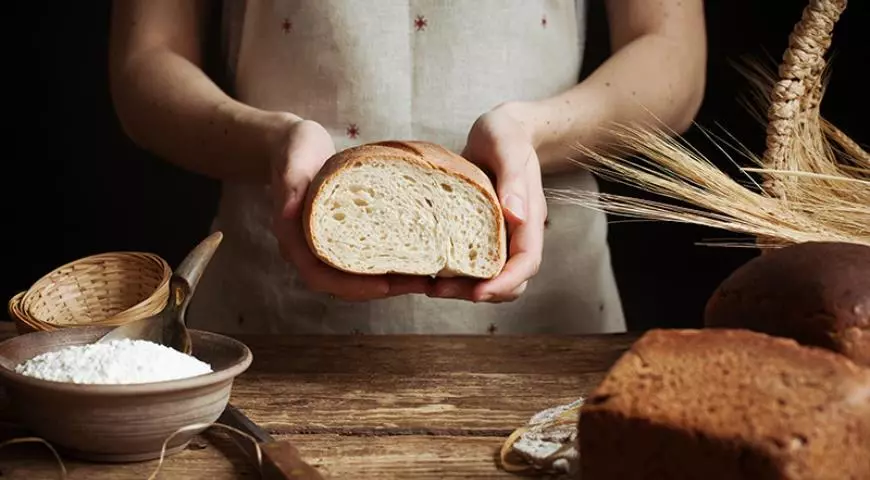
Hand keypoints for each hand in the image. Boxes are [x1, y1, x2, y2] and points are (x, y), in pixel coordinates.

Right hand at [270, 119, 429, 300]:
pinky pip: (365, 260)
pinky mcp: (344, 238)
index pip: (319, 276)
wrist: (296, 145)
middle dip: (381, 288)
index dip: (352, 286)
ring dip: (390, 281)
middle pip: (344, 285)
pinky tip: (417, 257)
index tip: (385, 286)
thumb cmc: (294, 150)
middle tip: (419, 283)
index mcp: (294, 238)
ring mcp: (327, 246)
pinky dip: (389, 263)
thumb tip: (290, 213)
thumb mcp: (292, 160)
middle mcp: (310, 249)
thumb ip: (290, 185)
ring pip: (357, 277)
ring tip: (425, 277)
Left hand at [430, 103, 546, 302]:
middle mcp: (517, 232)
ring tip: (425, 284)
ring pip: (488, 276)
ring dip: (460, 287)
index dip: (505, 283)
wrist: (500, 130)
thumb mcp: (507, 146)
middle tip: (437, 290)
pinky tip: (424, 266)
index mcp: (529, 217)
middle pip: (509, 280)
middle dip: (477, 292)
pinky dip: (451, 271)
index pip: (527, 263)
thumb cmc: (505, 133)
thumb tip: (515, 216)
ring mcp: (500, 235)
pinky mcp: (481, 233)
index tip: (477, 293)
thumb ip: (512, 178)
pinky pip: (471, 261)